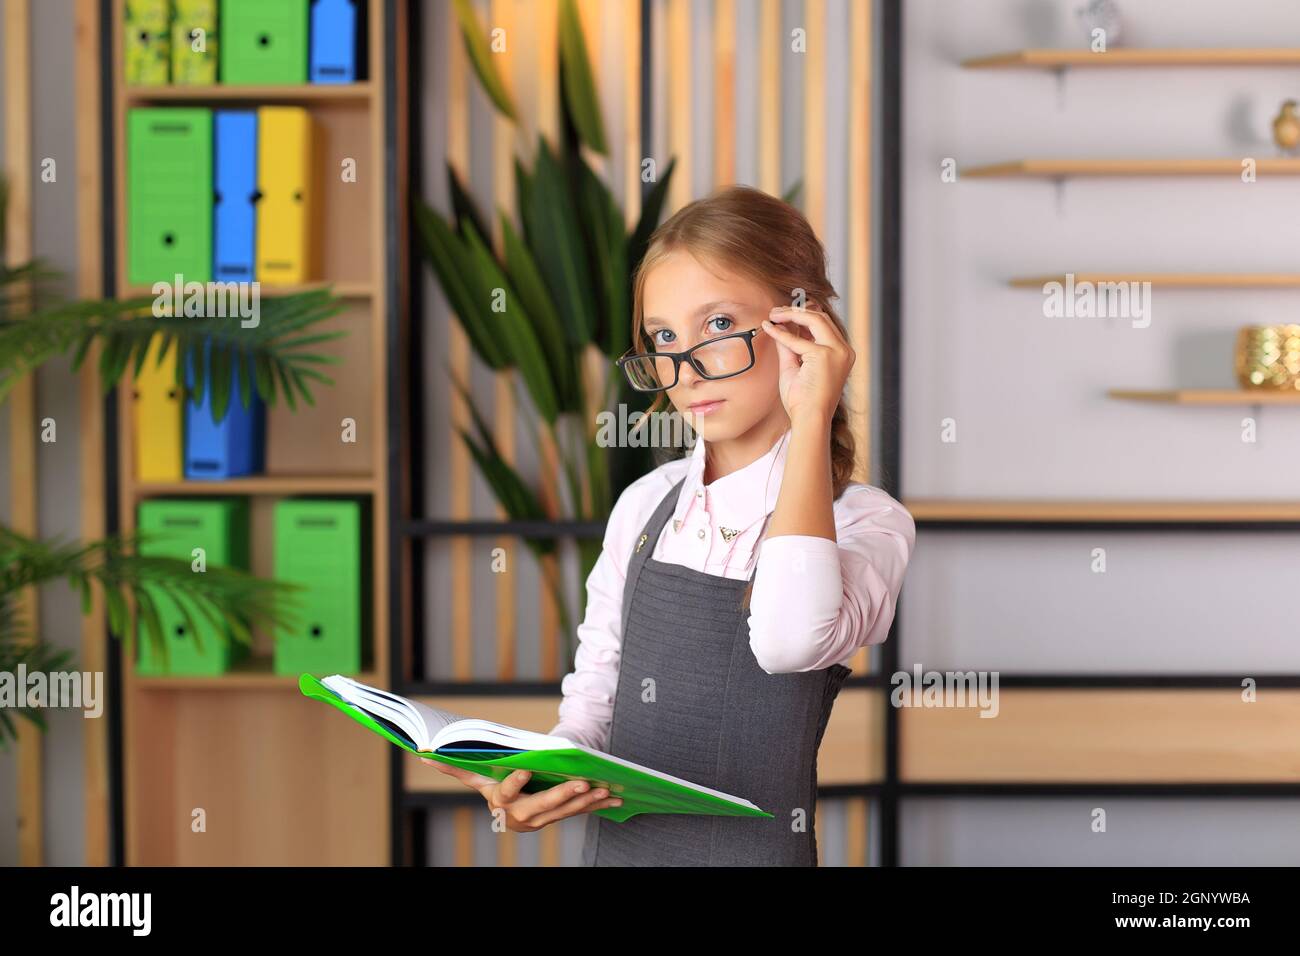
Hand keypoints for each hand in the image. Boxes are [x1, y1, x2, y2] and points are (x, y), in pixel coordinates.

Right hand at [421, 758, 622, 831]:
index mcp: (501, 803)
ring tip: (603, 788)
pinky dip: (598, 806)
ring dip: (587, 802)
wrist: (513, 814)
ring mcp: (544, 819)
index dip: (515, 782)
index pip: (506, 793)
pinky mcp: (561, 817)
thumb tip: (425, 754)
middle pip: (543, 806)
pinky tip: (616, 798)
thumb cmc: (494, 786)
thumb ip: (456, 768)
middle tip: (582, 783)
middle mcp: (522, 816)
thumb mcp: (477, 778)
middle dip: (564, 796)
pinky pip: (580, 813)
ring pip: (566, 811)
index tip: (525, 769)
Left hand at [760, 305, 854, 427]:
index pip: (823, 326)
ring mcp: (836, 351)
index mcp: (841, 353)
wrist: (810, 419)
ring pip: (814, 319)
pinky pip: (797, 339)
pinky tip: (769, 327)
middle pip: (821, 318)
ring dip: (791, 314)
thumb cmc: (803, 401)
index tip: (783, 315)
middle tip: (776, 311)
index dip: (801, 317)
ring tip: (773, 314)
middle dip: (797, 310)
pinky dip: (781, 333)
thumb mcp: (794, 367)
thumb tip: (780, 328)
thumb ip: (789, 347)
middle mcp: (843, 350)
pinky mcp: (824, 355)